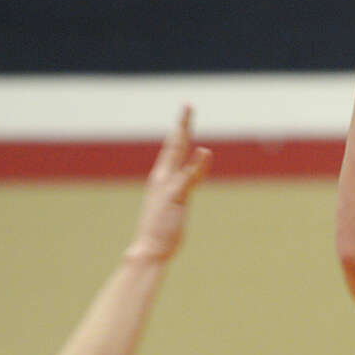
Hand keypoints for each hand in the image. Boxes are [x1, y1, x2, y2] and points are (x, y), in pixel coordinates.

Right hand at [126, 105, 212, 263]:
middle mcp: (162, 178)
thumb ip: (174, 202)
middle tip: (187, 104)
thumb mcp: (168, 213)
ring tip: (188, 112)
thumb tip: (173, 203)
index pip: (172, 153)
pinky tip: (204, 152)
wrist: (149, 250)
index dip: (179, 134)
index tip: (184, 119)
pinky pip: (188, 177)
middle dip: (181, 124)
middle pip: (174, 145)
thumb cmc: (159, 235)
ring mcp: (168, 186)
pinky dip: (197, 164)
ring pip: (177, 152)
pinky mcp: (176, 196)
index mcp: (161, 180)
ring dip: (183, 131)